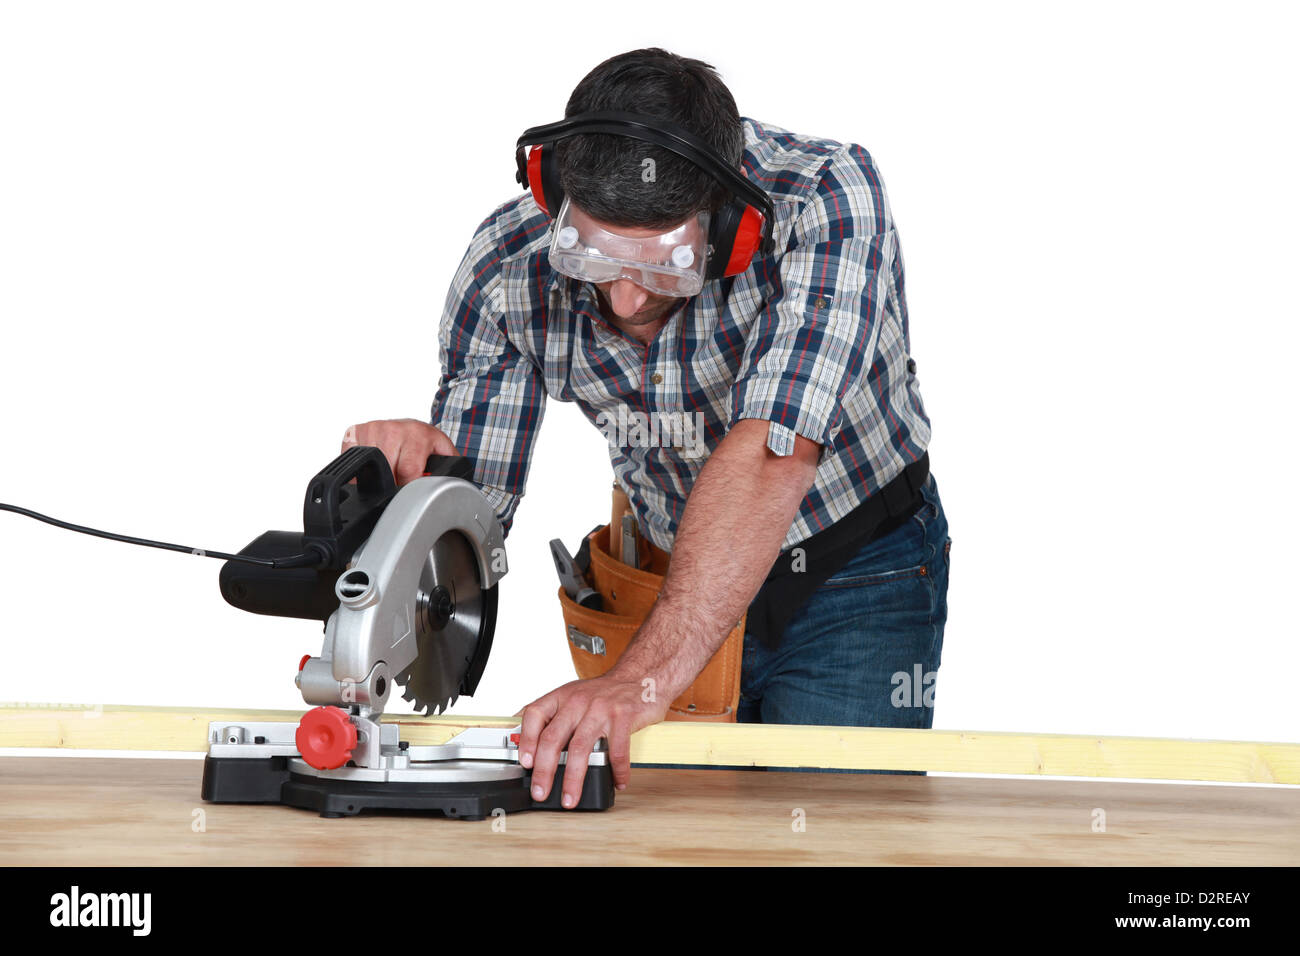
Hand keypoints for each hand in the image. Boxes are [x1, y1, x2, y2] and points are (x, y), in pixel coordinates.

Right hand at [341, 418, 457, 485]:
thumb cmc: (428, 444)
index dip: (407, 488)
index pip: (407, 471)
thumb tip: (447, 490)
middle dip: (392, 483)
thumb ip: (448, 473)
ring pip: (367, 468)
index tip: (409, 494)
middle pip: (385, 472)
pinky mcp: (355, 431)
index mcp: (418, 435)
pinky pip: (351, 459)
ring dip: (376, 476)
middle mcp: (394, 428)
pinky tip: (375, 462)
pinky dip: (360, 468)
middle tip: (400, 480)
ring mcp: (373, 428)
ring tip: (390, 469)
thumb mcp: (445, 456)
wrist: (416, 428)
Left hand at [516, 671, 668, 807]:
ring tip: (570, 798)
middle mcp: (578, 701)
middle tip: (540, 791)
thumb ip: (553, 715)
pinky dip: (616, 771)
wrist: (639, 677)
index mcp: (562, 696)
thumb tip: (524, 740)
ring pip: (580, 749)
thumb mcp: (573, 695)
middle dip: (544, 771)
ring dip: (573, 779)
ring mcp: (601, 709)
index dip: (526, 740)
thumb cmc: (604, 692)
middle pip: (553, 738)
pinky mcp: (623, 717)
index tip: (524, 762)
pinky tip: (617, 782)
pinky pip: (616, 750)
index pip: (535, 714)